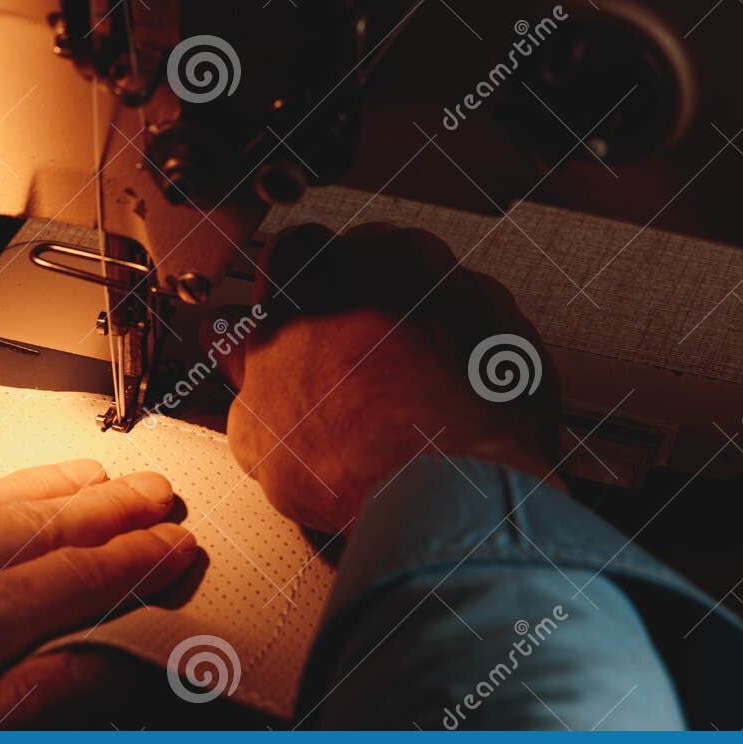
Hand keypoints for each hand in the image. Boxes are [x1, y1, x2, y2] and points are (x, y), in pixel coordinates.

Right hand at [220, 223, 560, 532]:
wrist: (447, 491)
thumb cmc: (350, 455)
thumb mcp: (257, 426)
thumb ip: (242, 372)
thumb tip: (231, 350)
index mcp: (313, 268)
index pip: (292, 252)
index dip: (292, 297)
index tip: (294, 330)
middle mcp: (388, 256)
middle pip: (366, 263)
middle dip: (359, 306)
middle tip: (350, 369)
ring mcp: (457, 285)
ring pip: (430, 292)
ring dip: (417, 330)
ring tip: (406, 399)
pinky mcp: (511, 325)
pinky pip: (483, 333)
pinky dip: (467, 361)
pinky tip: (449, 410)